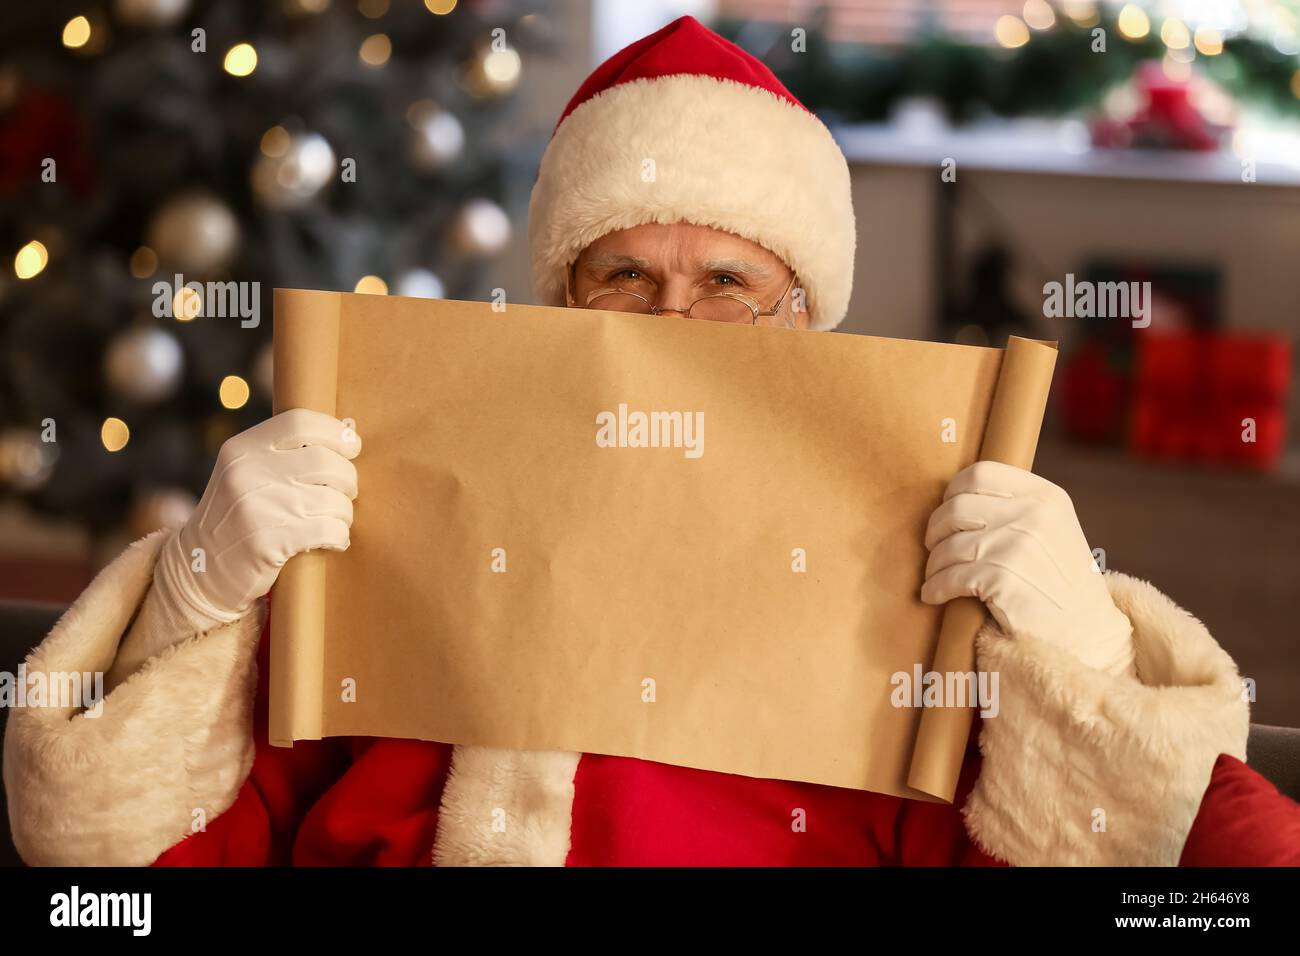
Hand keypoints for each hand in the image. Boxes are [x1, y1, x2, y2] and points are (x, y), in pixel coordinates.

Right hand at [153, 408, 360, 632]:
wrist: (201, 568)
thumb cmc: (238, 516)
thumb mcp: (245, 473)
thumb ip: (281, 453)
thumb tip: (342, 435)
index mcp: (243, 448)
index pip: (301, 422)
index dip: (335, 432)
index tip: (351, 446)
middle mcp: (247, 472)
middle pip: (326, 462)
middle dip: (347, 479)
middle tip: (345, 492)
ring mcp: (256, 508)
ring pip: (333, 500)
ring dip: (344, 513)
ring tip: (335, 520)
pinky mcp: (267, 543)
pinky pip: (329, 531)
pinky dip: (339, 536)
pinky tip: (333, 540)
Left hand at [921, 460, 1133, 675]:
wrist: (1086, 633)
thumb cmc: (1059, 582)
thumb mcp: (1052, 528)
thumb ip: (1015, 506)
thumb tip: (956, 496)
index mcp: (1045, 495)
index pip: (980, 473)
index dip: (953, 491)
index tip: (947, 511)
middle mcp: (1032, 513)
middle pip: (956, 507)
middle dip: (936, 530)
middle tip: (934, 547)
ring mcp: (1017, 544)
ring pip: (948, 545)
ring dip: (935, 565)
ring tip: (936, 575)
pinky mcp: (1001, 577)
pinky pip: (949, 577)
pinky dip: (935, 588)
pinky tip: (934, 595)